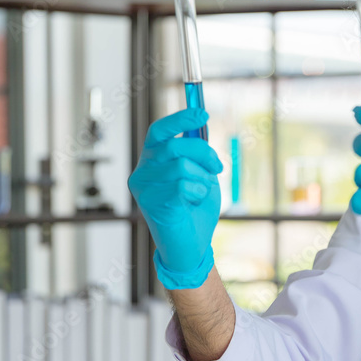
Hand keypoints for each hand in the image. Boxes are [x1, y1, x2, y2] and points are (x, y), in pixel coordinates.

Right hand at [128, 108, 222, 288]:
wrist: (191, 246)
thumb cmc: (194, 210)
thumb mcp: (199, 174)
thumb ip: (196, 152)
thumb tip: (200, 124)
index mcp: (151, 161)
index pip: (159, 130)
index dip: (180, 119)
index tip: (203, 114)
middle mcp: (143, 172)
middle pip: (175, 145)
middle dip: (204, 153)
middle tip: (218, 167)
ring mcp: (145, 188)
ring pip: (182, 166)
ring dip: (202, 178)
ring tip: (201, 192)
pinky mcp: (152, 203)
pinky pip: (183, 185)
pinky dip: (198, 192)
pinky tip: (193, 203)